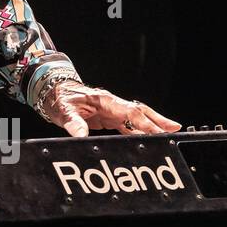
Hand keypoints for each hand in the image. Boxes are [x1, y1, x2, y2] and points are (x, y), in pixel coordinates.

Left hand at [40, 81, 181, 139]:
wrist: (51, 91)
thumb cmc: (58, 99)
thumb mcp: (63, 112)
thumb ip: (73, 124)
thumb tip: (81, 136)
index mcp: (104, 101)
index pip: (129, 113)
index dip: (145, 123)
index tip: (158, 131)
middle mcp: (111, 103)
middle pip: (139, 111)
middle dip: (157, 121)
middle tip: (174, 129)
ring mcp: (110, 108)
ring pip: (136, 115)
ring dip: (152, 123)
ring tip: (169, 131)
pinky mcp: (107, 114)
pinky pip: (127, 120)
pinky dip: (139, 127)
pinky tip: (147, 135)